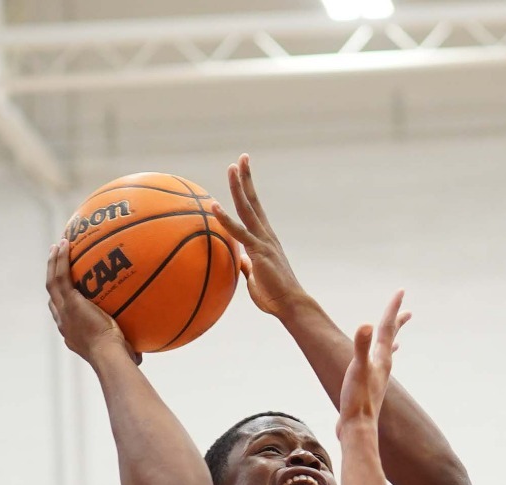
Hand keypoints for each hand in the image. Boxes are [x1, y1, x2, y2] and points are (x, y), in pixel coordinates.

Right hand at [45, 240, 137, 366]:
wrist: (108, 355)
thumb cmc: (118, 358)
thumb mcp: (120, 352)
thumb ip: (127, 349)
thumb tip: (141, 356)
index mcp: (71, 332)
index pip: (61, 313)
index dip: (60, 299)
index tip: (65, 287)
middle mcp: (63, 321)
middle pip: (53, 294)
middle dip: (52, 276)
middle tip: (54, 260)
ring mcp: (64, 310)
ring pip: (52, 281)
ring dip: (53, 262)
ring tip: (57, 246)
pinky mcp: (70, 301)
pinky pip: (61, 275)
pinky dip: (60, 259)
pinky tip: (64, 244)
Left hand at [211, 154, 308, 318]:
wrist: (291, 306)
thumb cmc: (275, 297)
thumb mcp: (256, 279)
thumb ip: (248, 267)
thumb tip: (241, 261)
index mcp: (265, 239)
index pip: (255, 209)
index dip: (248, 191)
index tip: (243, 173)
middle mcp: (266, 235)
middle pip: (253, 201)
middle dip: (246, 179)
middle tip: (241, 158)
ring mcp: (263, 241)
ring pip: (248, 209)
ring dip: (239, 187)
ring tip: (232, 167)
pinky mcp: (259, 251)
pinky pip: (239, 232)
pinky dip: (225, 219)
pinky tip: (214, 207)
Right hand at [336, 290, 409, 428]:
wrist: (357, 428)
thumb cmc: (357, 399)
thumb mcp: (358, 369)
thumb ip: (361, 347)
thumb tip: (365, 324)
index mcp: (382, 358)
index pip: (388, 328)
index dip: (393, 308)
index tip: (401, 291)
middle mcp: (383, 366)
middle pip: (391, 339)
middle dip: (396, 322)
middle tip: (406, 310)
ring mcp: (377, 377)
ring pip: (386, 353)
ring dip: (389, 341)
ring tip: (395, 336)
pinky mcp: (369, 387)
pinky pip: (376, 367)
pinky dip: (379, 360)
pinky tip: (376, 367)